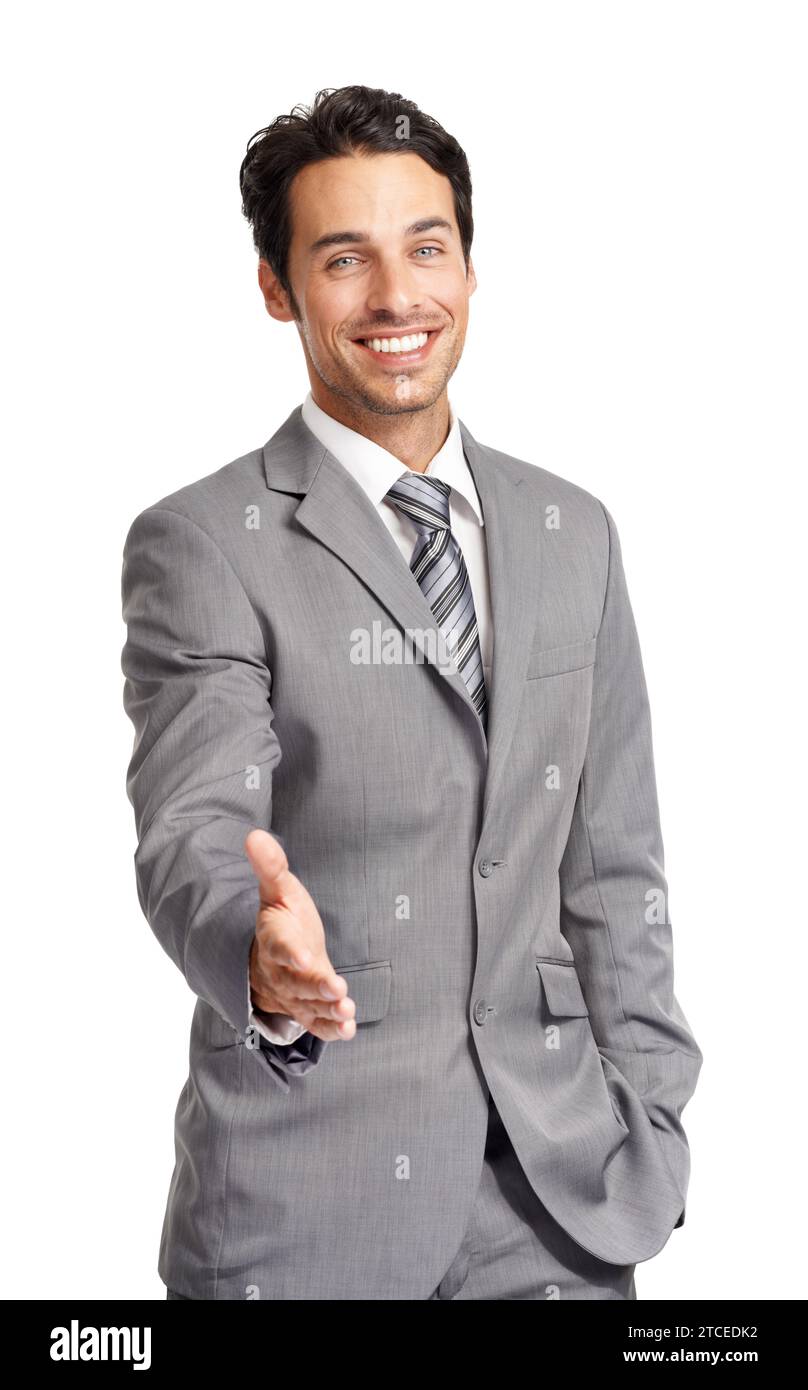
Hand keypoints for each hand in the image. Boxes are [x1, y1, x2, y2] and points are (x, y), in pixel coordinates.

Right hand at [245, 829, 356, 1041]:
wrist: (268, 953)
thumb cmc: (280, 917)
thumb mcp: (277, 889)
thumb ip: (270, 866)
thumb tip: (254, 835)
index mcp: (274, 939)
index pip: (280, 946)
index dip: (292, 953)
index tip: (306, 957)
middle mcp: (281, 970)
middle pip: (297, 982)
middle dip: (317, 987)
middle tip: (338, 991)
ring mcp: (293, 992)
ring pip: (308, 1005)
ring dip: (328, 1010)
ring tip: (347, 1011)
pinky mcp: (306, 1007)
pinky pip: (314, 1022)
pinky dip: (330, 1028)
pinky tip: (347, 1029)